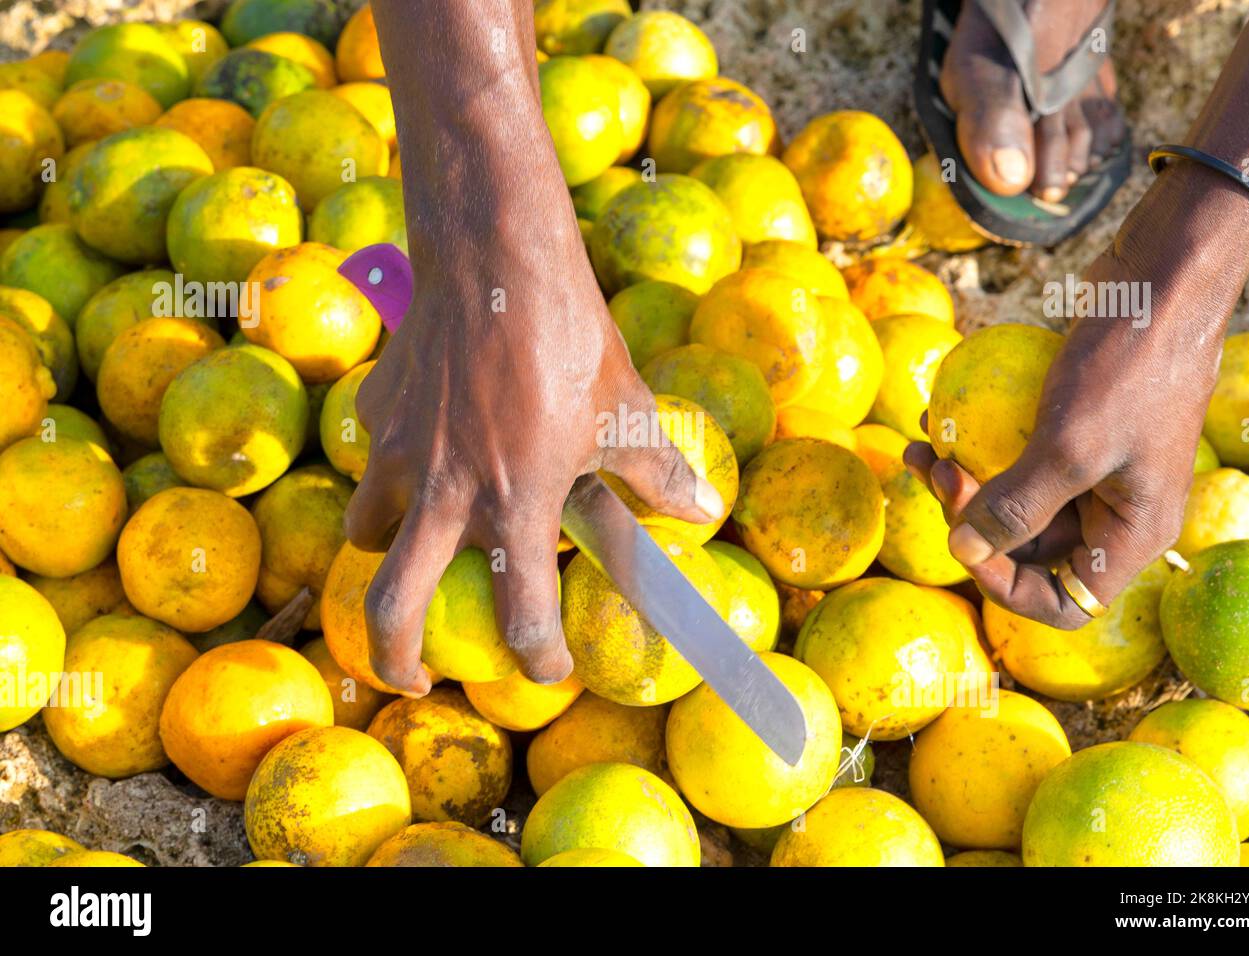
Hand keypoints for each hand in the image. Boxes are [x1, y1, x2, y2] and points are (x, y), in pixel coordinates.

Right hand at [343, 233, 723, 693]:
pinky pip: (375, 459)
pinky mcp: (375, 411)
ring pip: (367, 531)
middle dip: (396, 659)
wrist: (496, 257)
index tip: (546, 664)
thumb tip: (703, 510)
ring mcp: (397, 454)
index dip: (537, 657)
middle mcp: (443, 496)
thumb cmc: (570, 339)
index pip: (519, 617)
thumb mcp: (627, 412)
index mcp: (514, 508)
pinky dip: (395, 469)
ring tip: (420, 544)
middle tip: (414, 674)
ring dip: (390, 551)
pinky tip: (430, 442)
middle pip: (390, 609)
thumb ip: (658, 474)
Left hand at [904, 248, 1222, 627]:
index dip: (1005, 585)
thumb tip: (960, 552)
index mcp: (1132, 534)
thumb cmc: (1127, 366)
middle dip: (972, 522)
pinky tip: (937, 420)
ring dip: (964, 485)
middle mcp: (1115, 512)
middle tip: (936, 471)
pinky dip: (979, 448)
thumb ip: (1016, 508)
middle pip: (1029, 550)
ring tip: (923, 448)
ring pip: (1016, 503)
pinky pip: (1018, 458)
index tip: (963, 540)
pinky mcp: (1073, 432)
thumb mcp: (1068, 446)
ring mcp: (1095, 471)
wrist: (1161, 281)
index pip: (1064, 601)